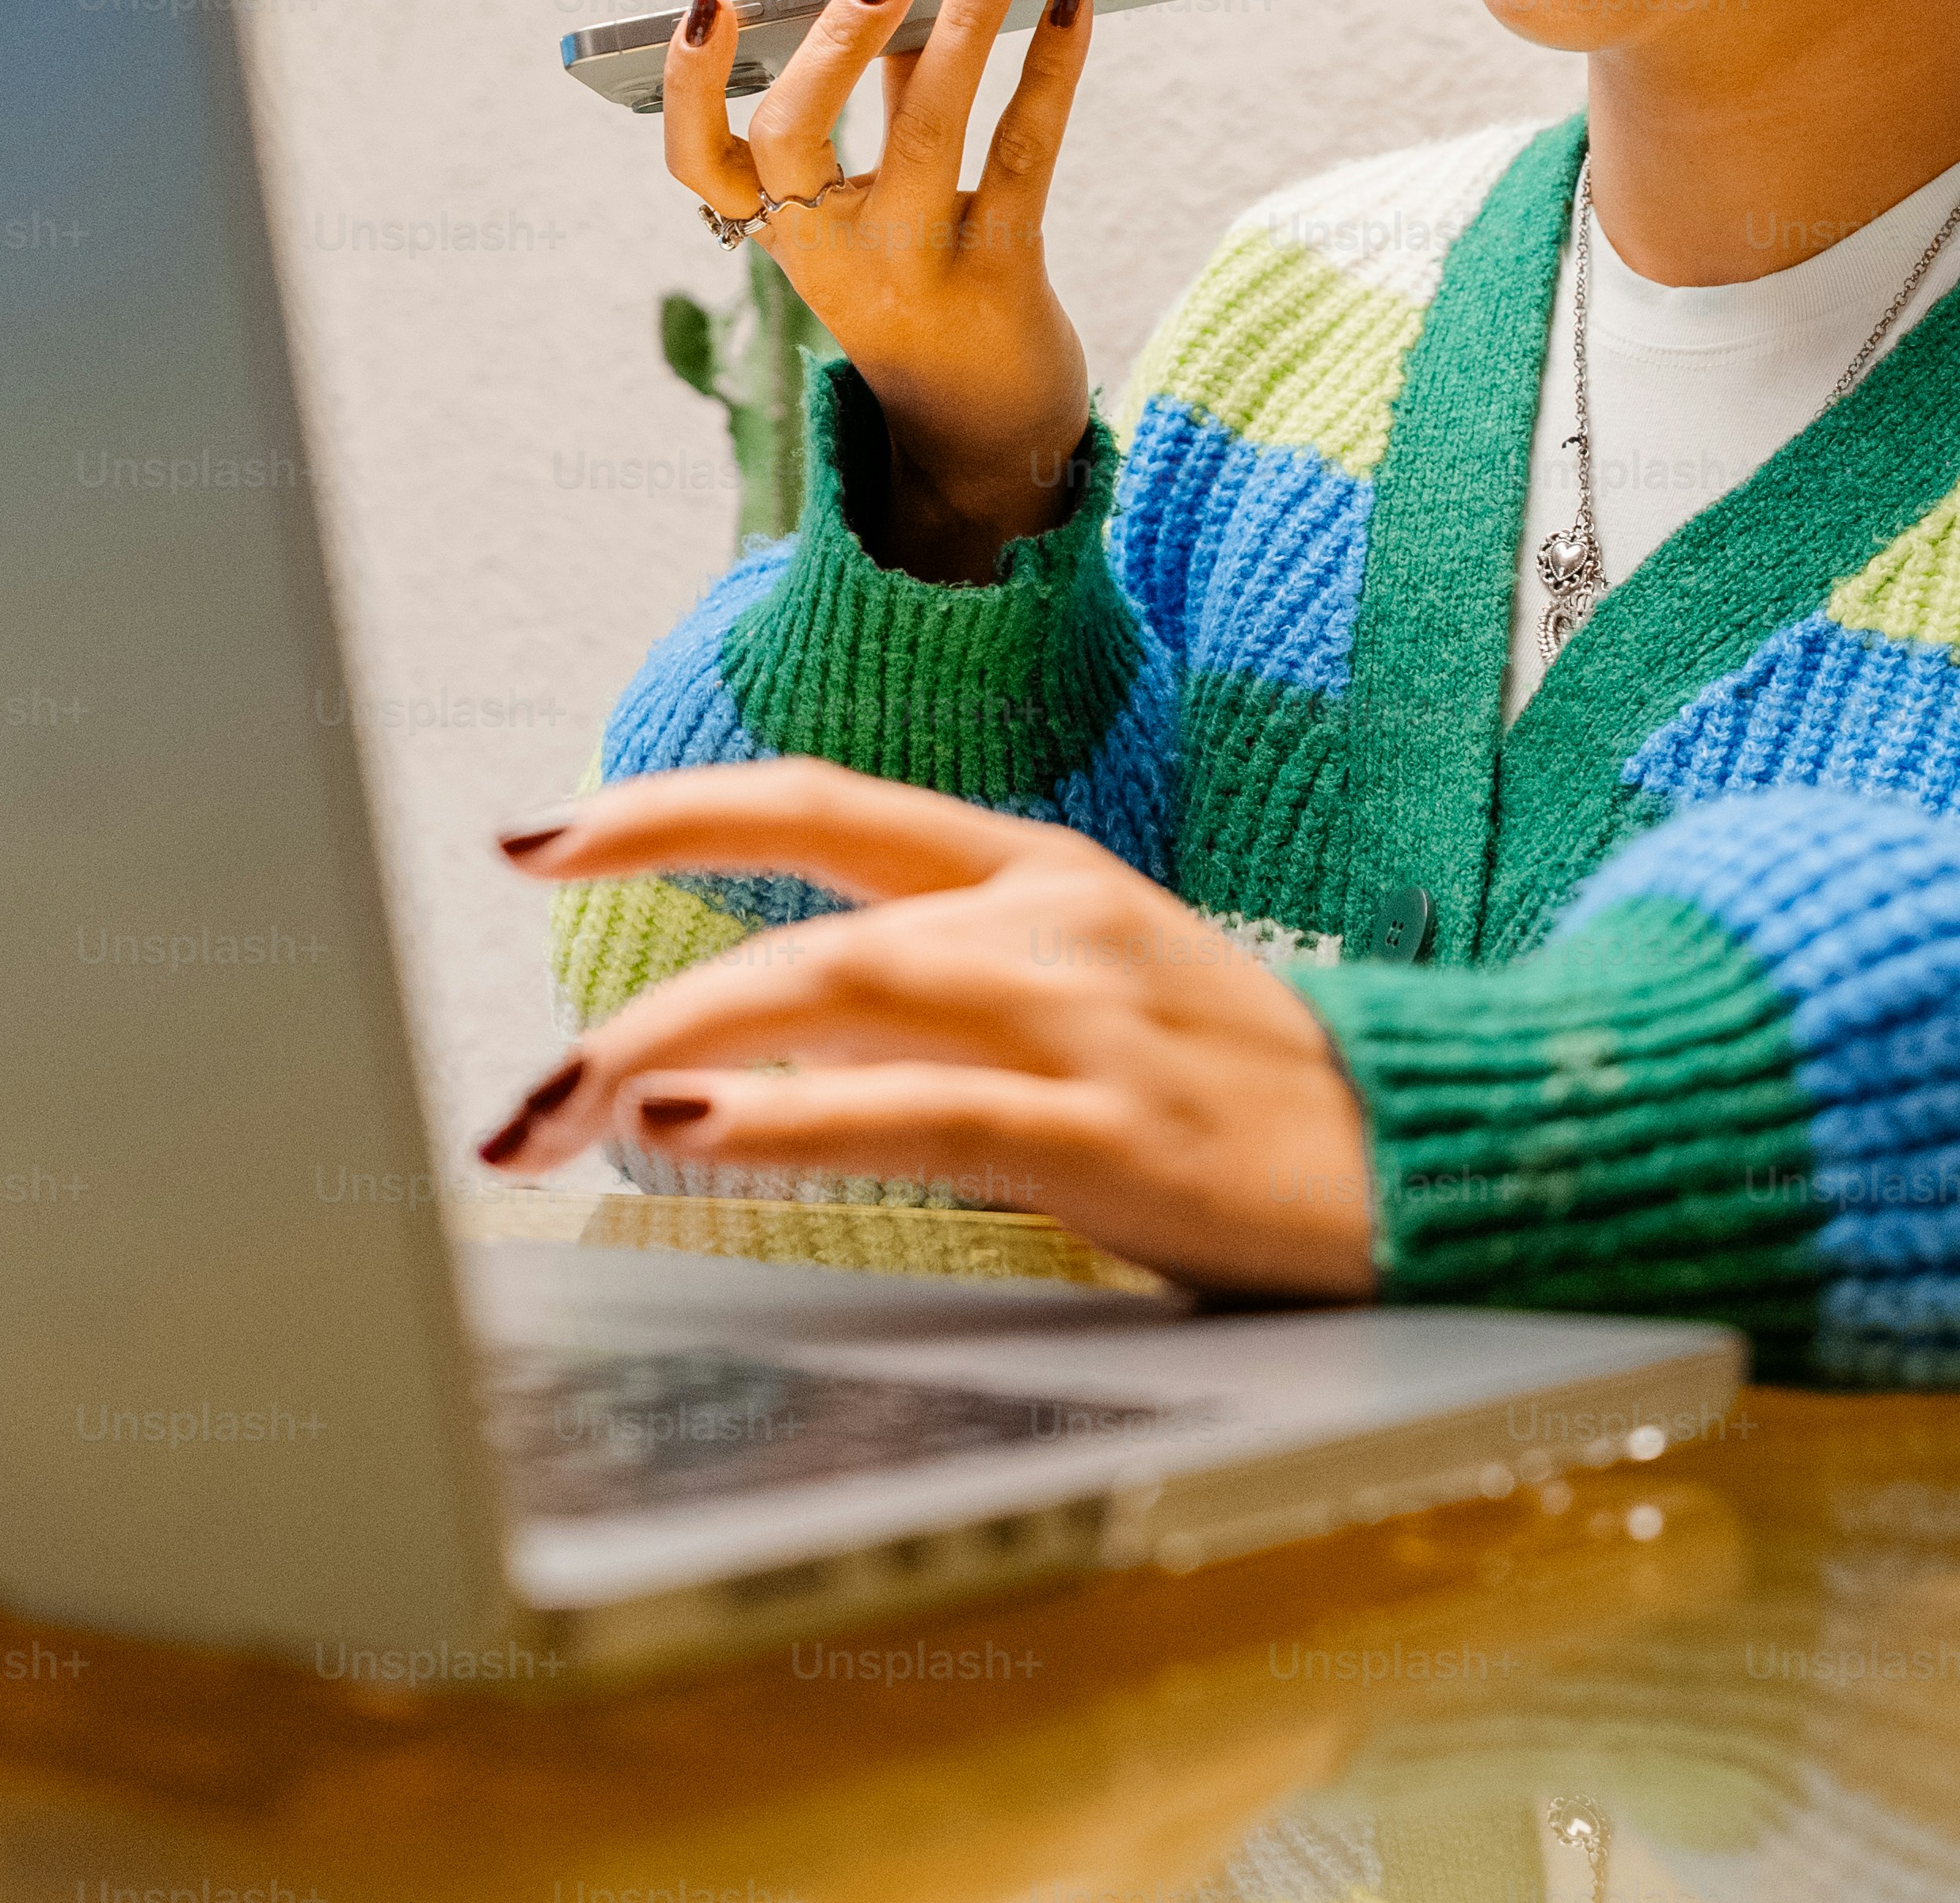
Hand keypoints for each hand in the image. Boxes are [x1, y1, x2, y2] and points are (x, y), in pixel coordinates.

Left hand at [468, 760, 1379, 1302]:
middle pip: (803, 897)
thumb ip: (960, 1002)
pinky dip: (787, 1117)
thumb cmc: (1261, 1105)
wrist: (1450, 1157)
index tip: (533, 831)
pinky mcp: (1114, 1129)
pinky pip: (918, 1108)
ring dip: (669, 1047)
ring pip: (835, 984)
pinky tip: (690, 1140)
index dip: (668, 806)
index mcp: (1044, 876)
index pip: (824, 802)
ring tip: (555, 1110)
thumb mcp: (1104, 1006)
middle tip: (509, 1082)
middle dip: (629, 972)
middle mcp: (1053, 919)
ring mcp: (1086, 1014)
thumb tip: (784, 1047)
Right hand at [663, 0, 1092, 578]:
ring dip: (962, 28)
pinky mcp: (1001, 274)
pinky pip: (1023, 155)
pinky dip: (1051, 69)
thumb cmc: (925, 293)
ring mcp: (914, 267)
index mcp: (783, 233)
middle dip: (836, 39)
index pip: (701, 164)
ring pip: (925, 134)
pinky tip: (1075, 2)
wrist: (985, 440)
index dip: (690, 86)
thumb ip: (889, 99)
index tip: (711, 4)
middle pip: (795, 136)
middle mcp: (833, 254)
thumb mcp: (875, 209)